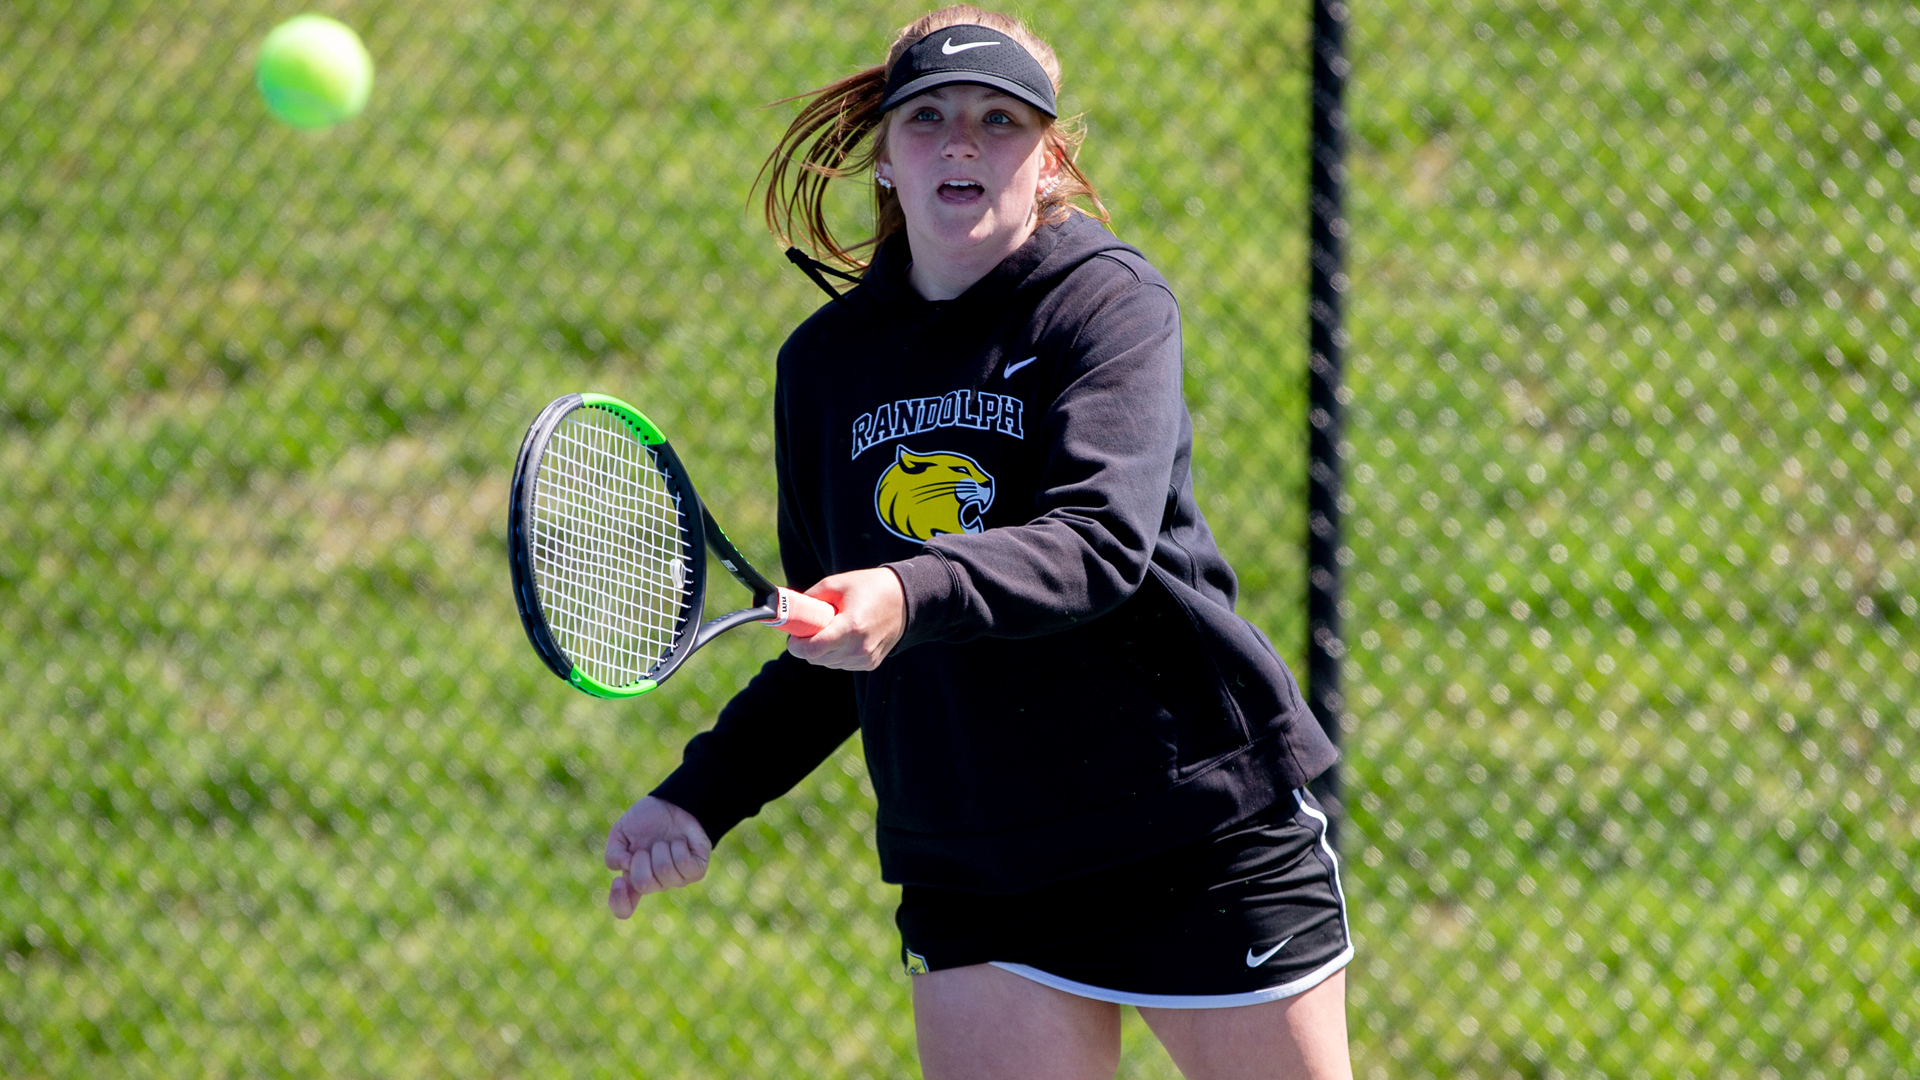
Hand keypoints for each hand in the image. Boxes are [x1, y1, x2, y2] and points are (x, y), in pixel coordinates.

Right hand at [604, 796, 711, 918]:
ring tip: (664, 841)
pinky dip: (679, 847)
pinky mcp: (696, 871)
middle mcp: (656, 884)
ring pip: (664, 871)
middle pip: (643, 884)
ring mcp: (677, 879)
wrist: (672, 803)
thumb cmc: (645, 822)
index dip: (619, 902)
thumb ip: (613, 853)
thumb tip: (624, 866)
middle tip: (646, 847)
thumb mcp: (620, 833)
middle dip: (641, 858)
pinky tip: (680, 842)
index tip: (618, 882)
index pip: (624, 909)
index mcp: (635, 879)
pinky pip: (684, 865)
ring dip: (661, 848)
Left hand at [784, 567, 905, 671]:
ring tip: (833, 629)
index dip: (796, 645)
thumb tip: (791, 612)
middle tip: (811, 628)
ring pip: (828, 664)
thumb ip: (810, 599)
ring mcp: (866, 659)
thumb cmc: (869, 587)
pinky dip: (837, 653)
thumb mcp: (836, 584)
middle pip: (816, 659)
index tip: (793, 636)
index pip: (812, 650)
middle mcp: (859, 649)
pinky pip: (841, 664)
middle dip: (807, 646)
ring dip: (822, 651)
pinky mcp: (869, 664)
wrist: (905, 599)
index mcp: (850, 627)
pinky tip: (846, 636)